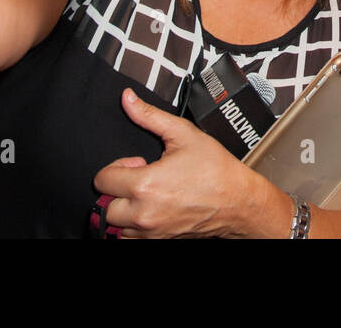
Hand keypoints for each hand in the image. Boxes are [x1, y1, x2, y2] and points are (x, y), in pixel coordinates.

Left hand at [93, 89, 291, 238]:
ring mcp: (150, 232)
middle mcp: (143, 213)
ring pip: (114, 226)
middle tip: (140, 179)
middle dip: (117, 190)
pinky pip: (128, 239)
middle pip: (105, 206)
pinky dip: (131, 227)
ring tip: (145, 196)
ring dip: (123, 210)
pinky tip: (149, 210)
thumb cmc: (215, 169)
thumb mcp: (184, 134)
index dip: (118, 166)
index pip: (103, 180)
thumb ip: (149, 116)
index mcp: (145, 185)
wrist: (237, 201)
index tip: (137, 163)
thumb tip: (128, 99)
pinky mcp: (158, 242)